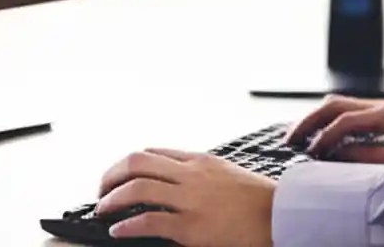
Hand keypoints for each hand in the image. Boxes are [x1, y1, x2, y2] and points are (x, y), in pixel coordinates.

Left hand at [96, 148, 274, 246]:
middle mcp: (191, 175)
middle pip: (137, 162)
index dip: (128, 164)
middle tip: (101, 191)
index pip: (153, 153)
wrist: (283, 216)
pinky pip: (149, 221)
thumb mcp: (228, 174)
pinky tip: (118, 231)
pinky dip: (127, 225)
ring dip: (112, 198)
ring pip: (137, 187)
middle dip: (111, 175)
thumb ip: (202, 174)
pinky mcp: (192, 227)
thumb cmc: (260, 200)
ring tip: (102, 209)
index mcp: (200, 161)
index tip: (117, 176)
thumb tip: (178, 182)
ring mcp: (190, 200)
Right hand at [285, 95, 383, 163]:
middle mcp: (380, 105)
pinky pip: (348, 109)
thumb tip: (343, 154)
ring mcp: (381, 106)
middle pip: (333, 104)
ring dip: (316, 117)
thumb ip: (374, 156)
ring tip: (300, 135)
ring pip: (338, 103)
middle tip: (290, 139)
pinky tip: (324, 132)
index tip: (311, 154)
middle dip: (308, 120)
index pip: (343, 122)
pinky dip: (329, 118)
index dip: (323, 138)